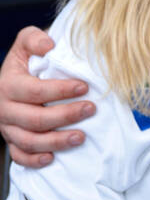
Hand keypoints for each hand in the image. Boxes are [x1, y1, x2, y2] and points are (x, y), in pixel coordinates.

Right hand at [0, 27, 94, 166]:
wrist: (10, 78)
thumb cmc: (24, 60)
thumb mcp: (25, 43)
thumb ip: (34, 39)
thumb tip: (49, 46)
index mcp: (8, 84)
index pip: (35, 91)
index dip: (60, 90)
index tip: (84, 87)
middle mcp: (5, 109)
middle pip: (35, 118)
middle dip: (65, 115)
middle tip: (90, 109)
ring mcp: (7, 127)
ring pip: (29, 141)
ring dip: (56, 141)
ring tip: (81, 136)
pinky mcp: (11, 141)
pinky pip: (19, 156)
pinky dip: (34, 160)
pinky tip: (52, 158)